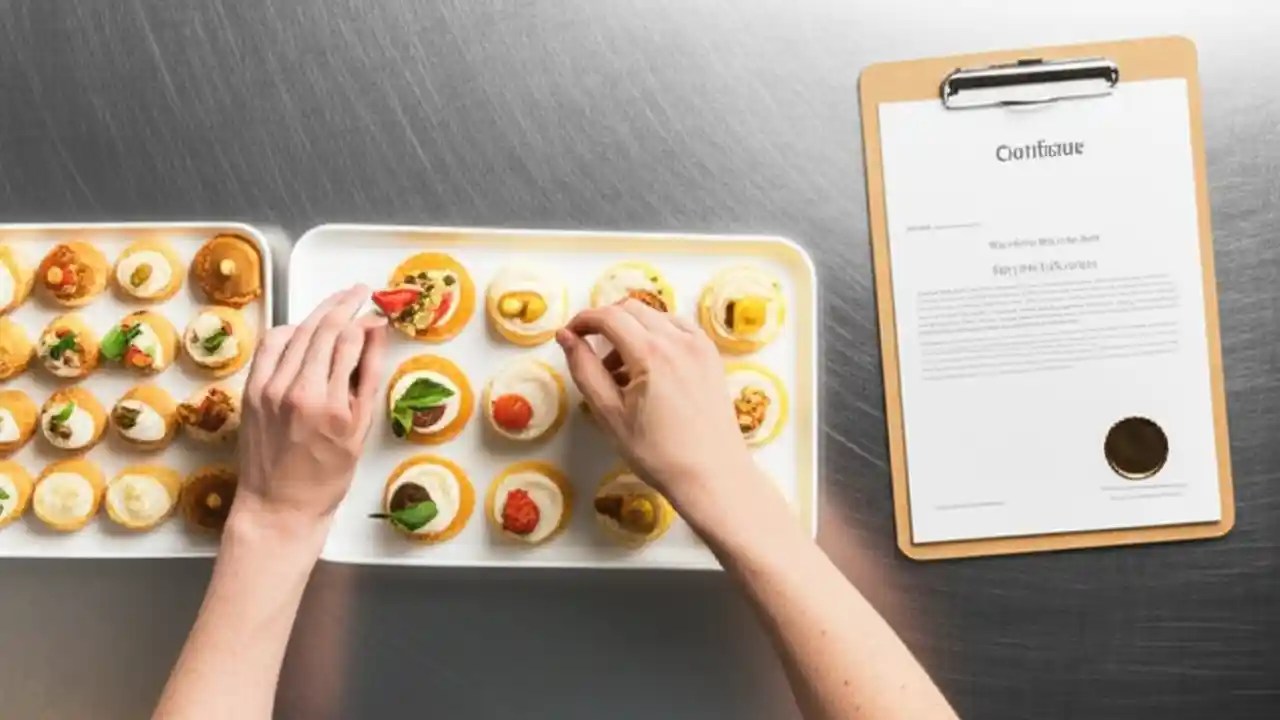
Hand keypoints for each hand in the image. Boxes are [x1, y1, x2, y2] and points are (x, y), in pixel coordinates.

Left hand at [233, 285, 387, 532]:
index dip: (365, 320)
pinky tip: (303, 328)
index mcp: (330, 405)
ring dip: (319, 312)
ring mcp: (269, 389)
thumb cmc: (327, 476)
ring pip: (297, 332)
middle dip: (344, 304)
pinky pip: (271, 346)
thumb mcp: (360, 430)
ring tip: (338, 301)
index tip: (376, 311)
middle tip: (360, 291)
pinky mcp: (252, 390)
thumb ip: (368, 377)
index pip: (349, 342)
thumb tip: (376, 334)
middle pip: (322, 329)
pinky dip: (289, 330)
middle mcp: (297, 391)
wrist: (280, 505)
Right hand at [557, 299, 761, 516]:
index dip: (583, 320)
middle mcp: (679, 340)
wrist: (711, 475)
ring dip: (631, 329)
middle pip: (632, 309)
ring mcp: (700, 346)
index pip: (608, 316)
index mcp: (651, 353)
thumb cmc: (658, 453)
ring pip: (655, 317)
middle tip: (589, 350)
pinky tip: (648, 368)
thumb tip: (566, 337)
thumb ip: (585, 369)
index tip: (569, 335)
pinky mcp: (711, 356)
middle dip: (605, 322)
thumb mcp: (609, 413)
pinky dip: (656, 336)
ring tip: (619, 370)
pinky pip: (678, 329)